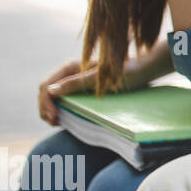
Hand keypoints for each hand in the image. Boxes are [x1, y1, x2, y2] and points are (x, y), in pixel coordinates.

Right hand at [37, 52, 157, 124]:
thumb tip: (51, 92)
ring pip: (54, 95)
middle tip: (54, 123)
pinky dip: (61, 108)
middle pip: (47, 91)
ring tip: (57, 122)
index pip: (46, 85)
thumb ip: (77, 83)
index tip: (54, 118)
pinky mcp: (83, 87)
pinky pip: (65, 97)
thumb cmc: (126, 70)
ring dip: (51, 109)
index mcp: (70, 66)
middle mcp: (70, 71)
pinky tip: (65, 117)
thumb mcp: (101, 78)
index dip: (45, 103)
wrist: (145, 68)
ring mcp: (76, 79)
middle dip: (45, 108)